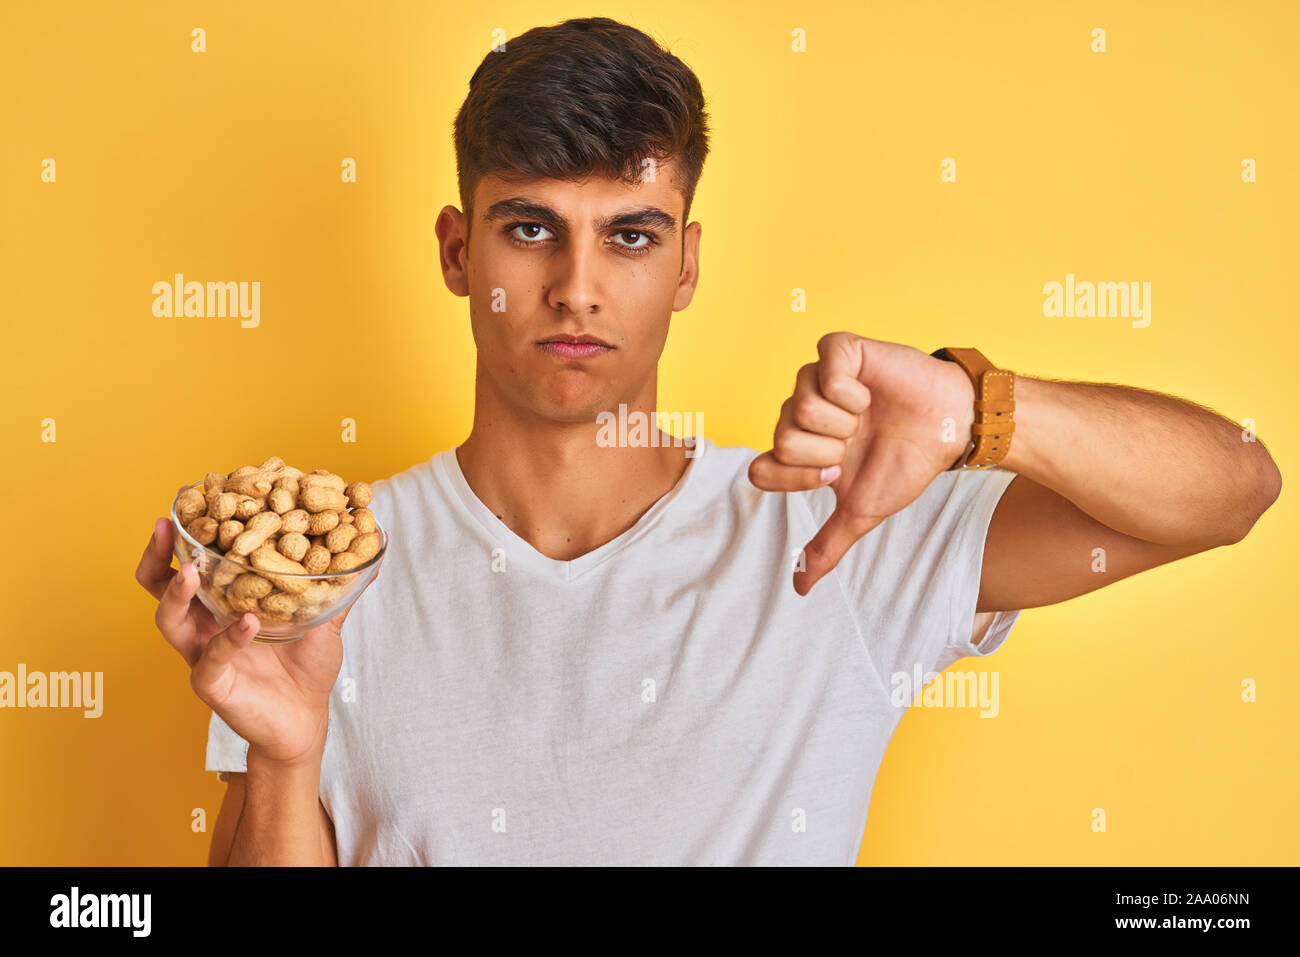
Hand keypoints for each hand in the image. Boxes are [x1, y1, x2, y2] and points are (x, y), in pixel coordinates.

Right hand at [136, 494, 383, 766]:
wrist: (306, 719)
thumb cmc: (307, 667)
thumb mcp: (324, 618)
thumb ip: (338, 584)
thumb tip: (372, 546)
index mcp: (223, 602)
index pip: (192, 562)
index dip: (187, 535)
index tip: (191, 500)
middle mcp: (204, 624)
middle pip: (160, 585)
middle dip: (158, 554)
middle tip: (165, 525)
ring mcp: (201, 654)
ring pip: (170, 620)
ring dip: (178, 592)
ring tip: (193, 570)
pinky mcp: (211, 684)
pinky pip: (209, 659)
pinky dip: (228, 638)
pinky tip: (247, 621)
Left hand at [748, 333, 974, 595]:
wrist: (949, 431)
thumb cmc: (904, 464)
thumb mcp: (862, 512)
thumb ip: (827, 545)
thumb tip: (800, 588)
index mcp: (796, 449)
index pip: (760, 469)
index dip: (798, 479)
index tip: (837, 474)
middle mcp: (798, 412)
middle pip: (782, 441)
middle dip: (828, 452)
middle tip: (856, 442)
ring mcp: (815, 379)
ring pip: (800, 408)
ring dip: (845, 423)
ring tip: (865, 417)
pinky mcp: (839, 351)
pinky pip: (823, 372)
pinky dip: (851, 393)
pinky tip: (869, 395)